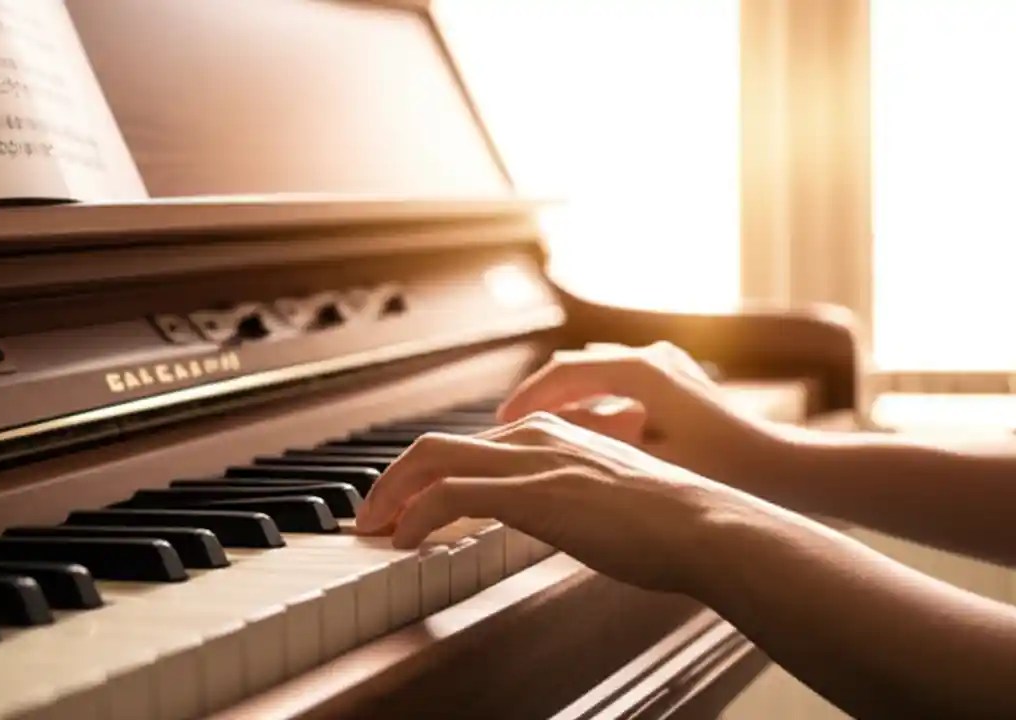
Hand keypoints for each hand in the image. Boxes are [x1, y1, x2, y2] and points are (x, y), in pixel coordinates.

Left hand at [354, 411, 759, 594]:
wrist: (701, 526)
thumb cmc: (665, 523)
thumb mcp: (605, 498)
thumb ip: (568, 496)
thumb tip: (548, 517)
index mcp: (552, 433)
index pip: (468, 446)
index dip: (427, 474)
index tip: (405, 504)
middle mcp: (534, 436)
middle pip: (435, 444)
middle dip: (391, 480)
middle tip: (370, 516)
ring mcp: (529, 461)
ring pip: (430, 460)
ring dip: (390, 496)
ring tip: (372, 530)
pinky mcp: (528, 492)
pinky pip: (448, 495)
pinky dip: (414, 516)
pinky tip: (404, 542)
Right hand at [496, 341, 786, 494]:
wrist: (783, 470)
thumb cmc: (721, 471)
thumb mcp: (645, 462)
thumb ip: (593, 442)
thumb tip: (544, 435)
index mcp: (640, 370)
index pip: (563, 372)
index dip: (526, 396)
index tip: (499, 422)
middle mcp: (651, 357)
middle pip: (577, 368)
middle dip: (541, 397)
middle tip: (509, 426)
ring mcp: (667, 366)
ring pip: (598, 377)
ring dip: (567, 401)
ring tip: (538, 430)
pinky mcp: (678, 384)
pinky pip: (620, 388)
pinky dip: (596, 406)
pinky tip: (585, 435)